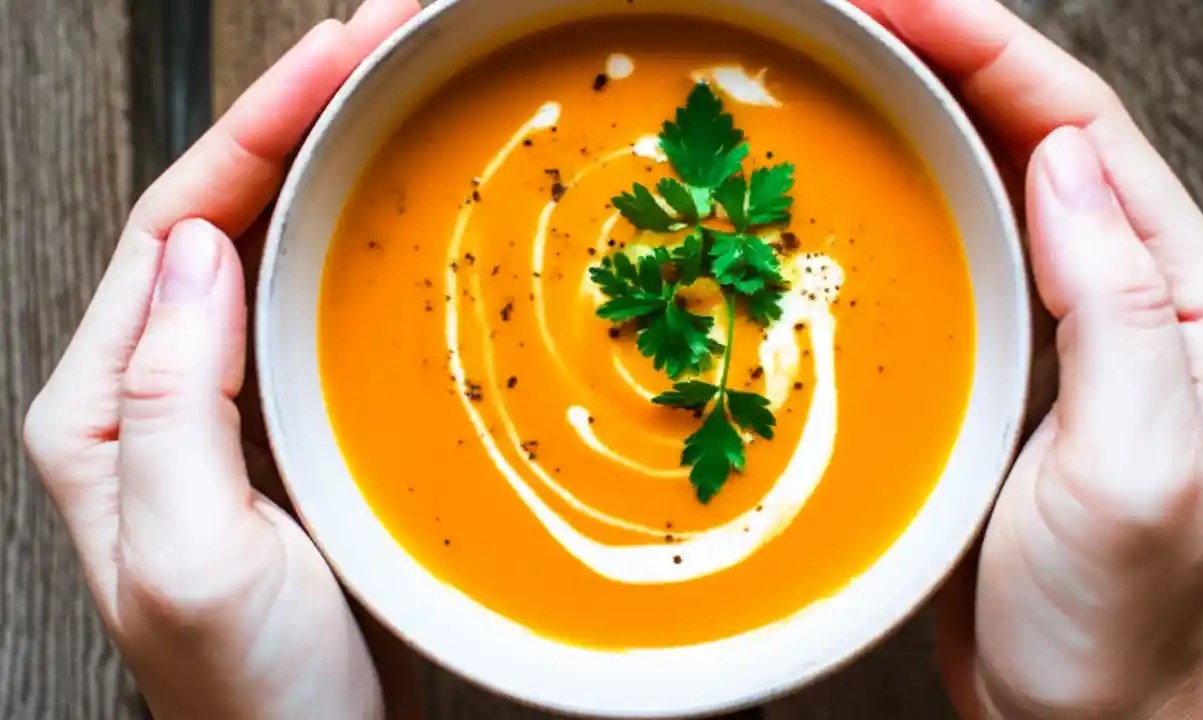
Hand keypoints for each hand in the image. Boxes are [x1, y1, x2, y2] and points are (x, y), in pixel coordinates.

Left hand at [22, 1, 420, 717]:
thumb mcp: (195, 561)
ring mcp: (237, 411)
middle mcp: (162, 395)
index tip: (340, 56)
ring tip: (402, 94)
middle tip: (384, 39)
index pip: (176, 225)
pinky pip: (324, 312)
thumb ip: (173, 408)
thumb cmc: (251, 700)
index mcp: (106, 411)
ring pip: (279, 254)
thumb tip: (200, 251)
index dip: (257, 126)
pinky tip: (413, 216)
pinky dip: (367, 245)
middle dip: (300, 114)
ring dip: (337, 165)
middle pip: (226, 215)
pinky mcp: (302, 433)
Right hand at [851, 1, 1202, 716]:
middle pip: (1031, 127)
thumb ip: (1116, 309)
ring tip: (836, 62)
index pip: (1083, 127)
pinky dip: (896, 196)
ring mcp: (1054, 321)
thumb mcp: (1137, 468)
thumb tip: (1062, 161)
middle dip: (944, 50)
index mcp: (1180, 293)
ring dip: (915, 109)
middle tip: (849, 8)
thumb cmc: (1109, 615)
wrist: (1068, 708)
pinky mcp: (997, 359)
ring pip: (984, 179)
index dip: (990, 43)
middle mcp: (1123, 288)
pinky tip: (845, 178)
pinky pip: (948, 249)